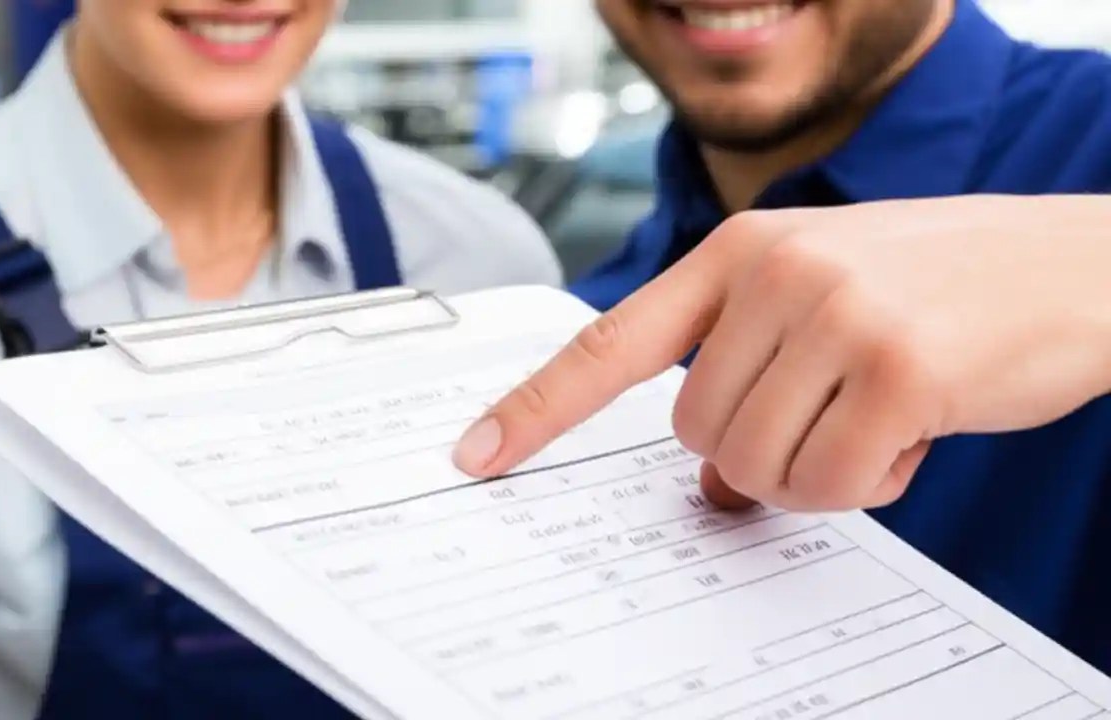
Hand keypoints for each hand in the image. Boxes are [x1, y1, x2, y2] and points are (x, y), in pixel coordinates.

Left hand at [454, 195, 1110, 511]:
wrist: (1076, 261)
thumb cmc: (939, 286)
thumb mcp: (826, 308)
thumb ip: (751, 379)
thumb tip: (710, 491)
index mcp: (740, 253)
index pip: (612, 343)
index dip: (538, 407)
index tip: (477, 456)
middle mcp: (775, 273)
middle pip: (694, 435)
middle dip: (754, 454)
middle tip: (828, 424)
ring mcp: (836, 315)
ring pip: (752, 467)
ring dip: (811, 473)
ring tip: (876, 418)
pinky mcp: (897, 369)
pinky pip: (828, 485)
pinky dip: (866, 484)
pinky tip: (914, 431)